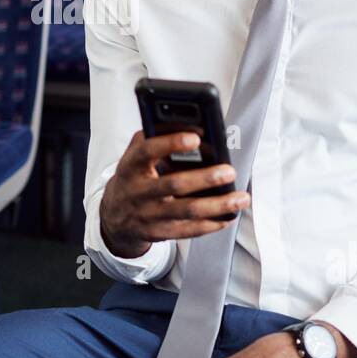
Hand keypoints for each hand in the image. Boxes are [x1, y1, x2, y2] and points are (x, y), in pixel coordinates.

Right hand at [99, 130, 248, 258]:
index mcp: (131, 166)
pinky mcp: (159, 233)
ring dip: (218, 205)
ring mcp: (148, 215)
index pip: (148, 151)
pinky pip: (189, 231)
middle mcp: (138, 191)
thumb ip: (155, 137)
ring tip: (241, 198)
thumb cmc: (134, 177)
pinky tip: (228, 215)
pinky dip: (212, 224)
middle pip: (174, 185)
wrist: (115, 215)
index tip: (195, 137)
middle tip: (229, 171)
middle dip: (205, 179)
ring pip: (187, 211)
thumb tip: (192, 124)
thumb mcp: (135, 155)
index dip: (170, 143)